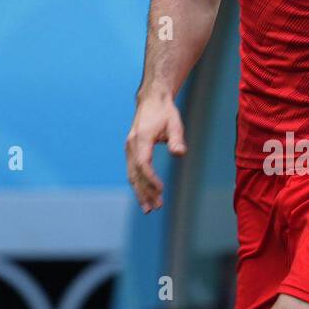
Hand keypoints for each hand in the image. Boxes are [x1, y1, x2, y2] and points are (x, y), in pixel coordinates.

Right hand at [125, 91, 185, 212]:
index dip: (151, 179)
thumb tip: (179, 153)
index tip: (161, 190)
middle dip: (145, 192)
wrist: (151, 100)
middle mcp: (131, 144)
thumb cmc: (165, 112)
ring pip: (132, 175)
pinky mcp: (131, 150)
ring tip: (149, 209)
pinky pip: (133, 171)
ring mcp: (129, 148)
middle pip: (135, 173)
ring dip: (140, 192)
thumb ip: (176, 139)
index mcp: (141, 138)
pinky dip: (138, 184)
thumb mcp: (175, 123)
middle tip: (155, 208)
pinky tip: (145, 196)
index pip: (143, 164)